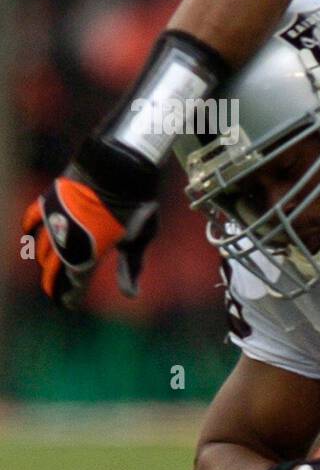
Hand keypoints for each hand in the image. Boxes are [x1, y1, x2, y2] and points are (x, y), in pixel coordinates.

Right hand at [22, 139, 159, 309]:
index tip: (68, 305)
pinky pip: (32, 218)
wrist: (118, 164)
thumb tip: (130, 295)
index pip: (76, 281)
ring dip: (45, 260)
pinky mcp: (50, 199)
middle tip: (53, 293)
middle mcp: (68, 239)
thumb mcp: (140, 238)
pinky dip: (30, 229)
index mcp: (91, 252)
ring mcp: (56, 218)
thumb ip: (131, 267)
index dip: (71, 294)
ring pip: (43, 247)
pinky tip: (28, 237)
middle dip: (54, 282)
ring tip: (46, 269)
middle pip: (55, 267)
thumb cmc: (135, 203)